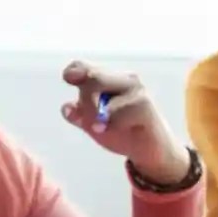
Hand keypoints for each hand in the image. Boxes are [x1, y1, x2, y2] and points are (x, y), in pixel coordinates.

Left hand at [61, 61, 189, 185]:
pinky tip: (120, 130)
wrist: (150, 150)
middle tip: (88, 120)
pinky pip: (116, 114)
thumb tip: (67, 108)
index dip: (73, 71)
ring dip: (96, 117)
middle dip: (86, 100)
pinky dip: (111, 125)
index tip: (68, 80)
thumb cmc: (120, 131)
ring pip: (103, 94)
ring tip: (101, 128)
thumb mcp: (92, 123)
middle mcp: (123, 79)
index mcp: (108, 79)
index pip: (83, 66)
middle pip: (93, 77)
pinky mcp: (145, 106)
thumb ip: (78, 114)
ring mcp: (136, 90)